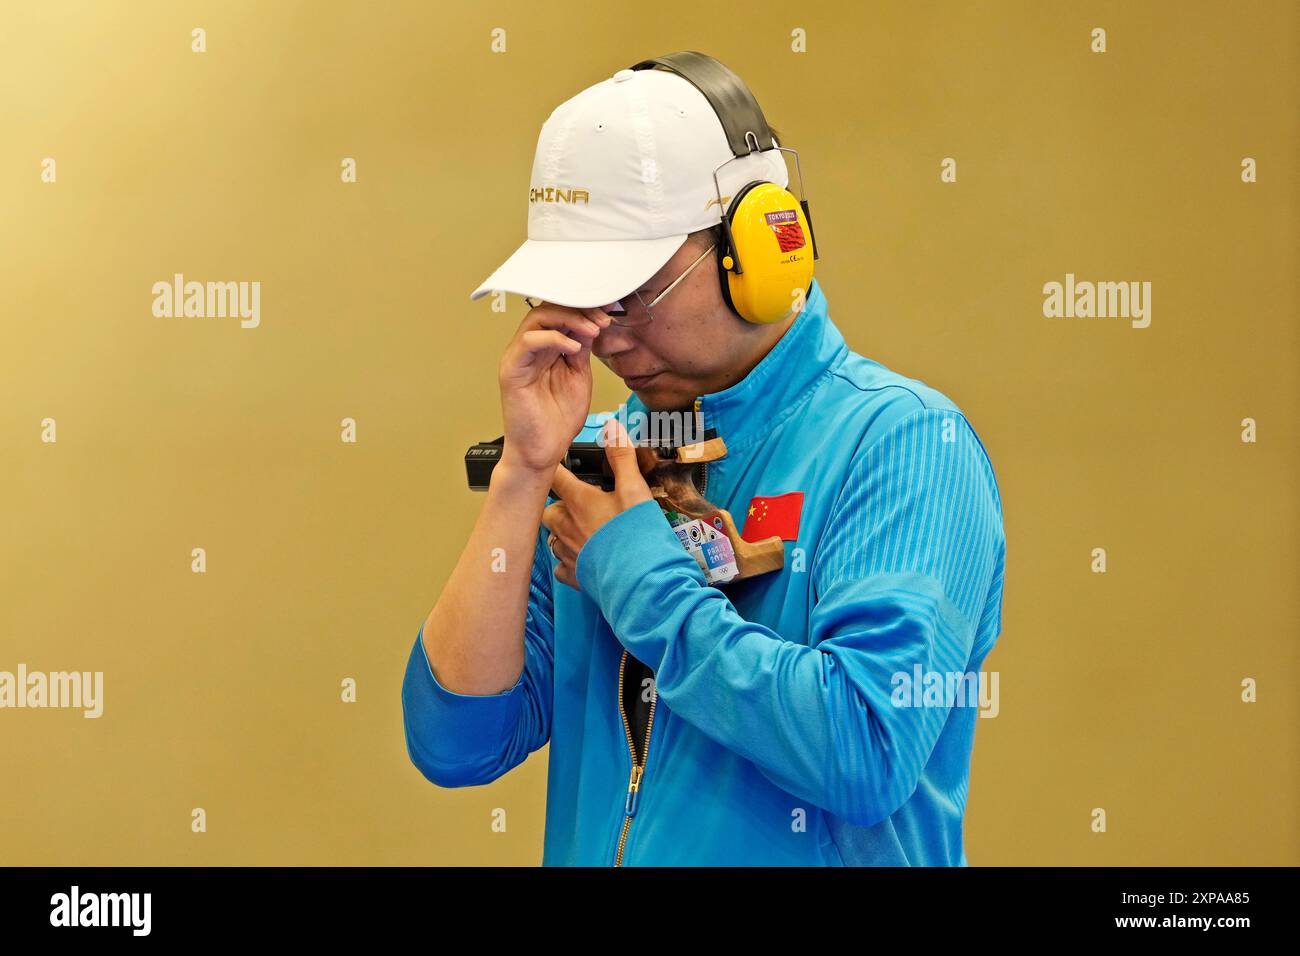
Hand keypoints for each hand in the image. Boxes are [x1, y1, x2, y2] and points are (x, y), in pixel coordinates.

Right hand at [498, 301, 610, 473]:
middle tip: (602, 317)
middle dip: (579, 309)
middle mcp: (530, 349)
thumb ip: (583, 350)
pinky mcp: (511, 370)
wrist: (542, 452)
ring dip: (568, 319)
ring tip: (592, 329)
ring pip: (537, 319)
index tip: (609, 309)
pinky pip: (528, 342)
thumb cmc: (557, 421)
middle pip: (548, 309)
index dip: (585, 307)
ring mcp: (519, 357)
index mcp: (546, 349)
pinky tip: (574, 348)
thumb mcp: (580, 377)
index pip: (561, 314)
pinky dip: (553, 338)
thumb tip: (592, 324)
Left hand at [542, 419, 654, 590]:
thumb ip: (621, 458)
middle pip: (549, 510)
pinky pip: (561, 565)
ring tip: (581, 530)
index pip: (554, 476)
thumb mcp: (635, 490)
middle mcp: (566, 526)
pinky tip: (582, 557)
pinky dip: (568, 560)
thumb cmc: (637, 536)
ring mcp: (568, 551)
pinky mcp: (573, 575)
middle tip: (576, 504)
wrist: (642, 579)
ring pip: (552, 537)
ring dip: (562, 532)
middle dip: (558, 505)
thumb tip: (613, 429)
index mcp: (578, 502)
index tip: (558, 465)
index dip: (555, 468)